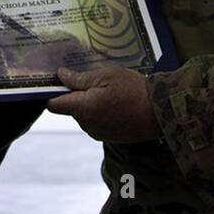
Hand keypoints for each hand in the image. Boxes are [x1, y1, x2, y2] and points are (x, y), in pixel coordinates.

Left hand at [46, 66, 160, 142]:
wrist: (161, 111)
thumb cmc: (133, 90)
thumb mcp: (106, 76)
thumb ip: (80, 79)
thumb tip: (61, 76)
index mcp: (82, 109)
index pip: (54, 105)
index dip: (53, 92)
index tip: (58, 80)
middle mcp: (87, 125)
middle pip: (71, 109)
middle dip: (77, 95)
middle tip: (93, 79)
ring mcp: (99, 133)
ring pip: (86, 116)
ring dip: (91, 104)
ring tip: (109, 90)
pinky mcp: (111, 137)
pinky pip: (98, 123)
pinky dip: (103, 113)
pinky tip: (117, 102)